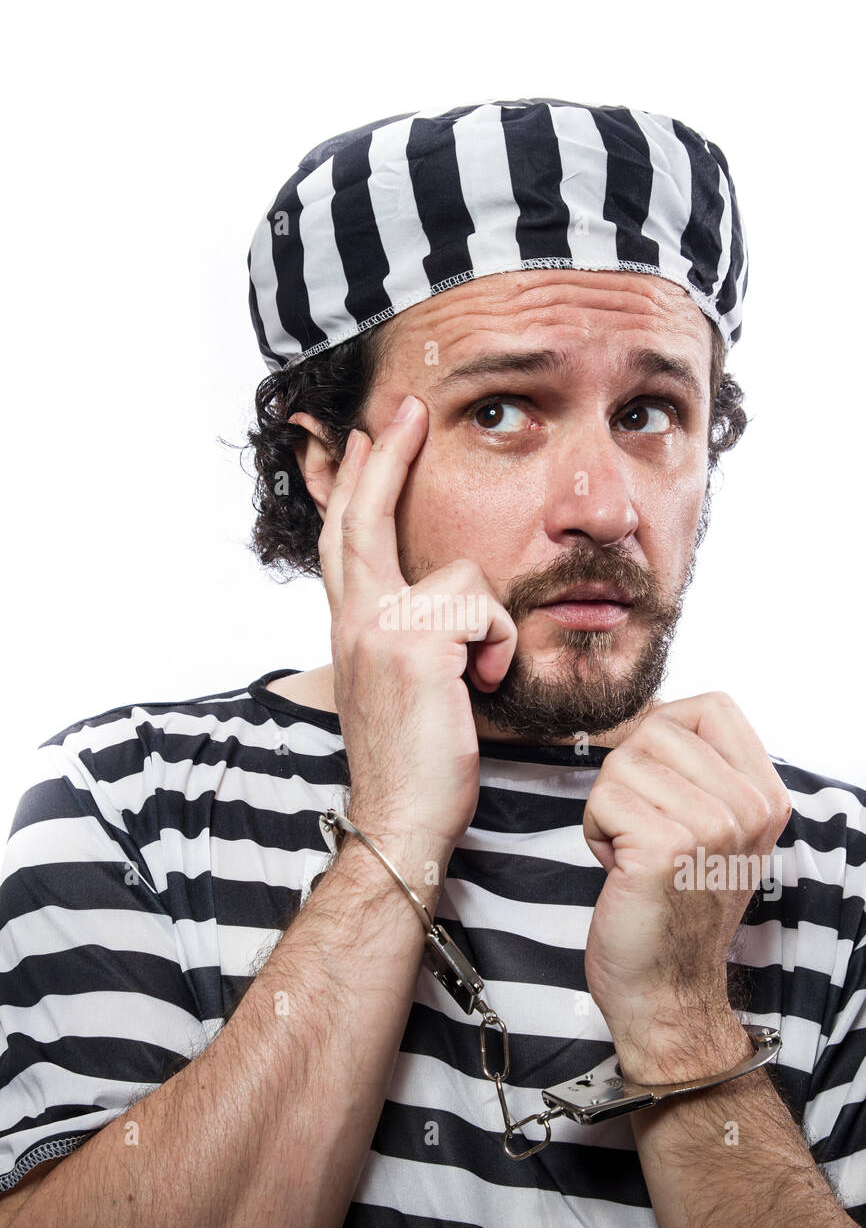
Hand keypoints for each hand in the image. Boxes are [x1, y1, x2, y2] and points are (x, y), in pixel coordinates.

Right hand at [318, 395, 518, 882]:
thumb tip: (444, 603)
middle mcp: (354, 619)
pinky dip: (501, 650)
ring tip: (478, 677)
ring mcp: (380, 628)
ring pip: (462, 575)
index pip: (344, 538)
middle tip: (408, 409)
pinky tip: (484, 688)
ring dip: (490, 628)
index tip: (363, 439)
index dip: (353, 485)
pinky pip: (487, 611)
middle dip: (387, 456)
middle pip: (364, 516)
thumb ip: (410, 635)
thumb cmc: (415, 761)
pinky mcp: (417, 644)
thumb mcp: (401, 685)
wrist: (401, 818)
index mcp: (350, 627)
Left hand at [582, 693, 791, 1076]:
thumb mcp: (715, 831)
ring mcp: (711, 828)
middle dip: (628, 777)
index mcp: (765, 797)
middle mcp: (748, 809)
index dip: (666, 731)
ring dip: (608, 809)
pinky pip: (602, 800)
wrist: (667, 990)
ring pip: (622, 763)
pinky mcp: (666, 849)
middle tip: (643, 832)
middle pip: (657, 728)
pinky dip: (595, 833)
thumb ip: (702, 771)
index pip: (711, 706)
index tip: (660, 784)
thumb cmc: (673, 905)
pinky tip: (619, 871)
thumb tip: (655, 714)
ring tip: (633, 855)